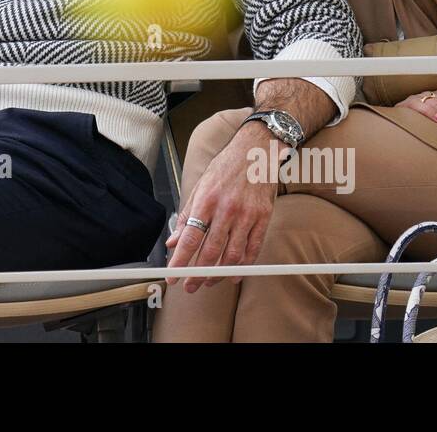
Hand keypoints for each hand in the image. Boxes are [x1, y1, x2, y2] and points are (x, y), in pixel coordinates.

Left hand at [166, 119, 276, 292]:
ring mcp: (247, 214)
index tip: (173, 274)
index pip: (191, 238)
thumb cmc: (225, 168)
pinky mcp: (264, 217)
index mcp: (206, 200)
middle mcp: (227, 209)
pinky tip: (234, 273)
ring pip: (233, 255)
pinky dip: (244, 265)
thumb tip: (173, 240)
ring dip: (219, 273)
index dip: (180, 260)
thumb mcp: (200, 186)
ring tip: (209, 281)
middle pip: (211, 251)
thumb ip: (187, 215)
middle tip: (190, 285)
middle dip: (198, 273)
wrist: (255, 151)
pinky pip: (254, 248)